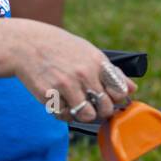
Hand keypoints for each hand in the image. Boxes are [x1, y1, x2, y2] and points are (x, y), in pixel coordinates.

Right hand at [2, 20, 136, 123]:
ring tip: (75, 103)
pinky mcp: (49, 96)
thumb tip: (132, 89)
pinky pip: (64, 116)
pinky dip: (64, 113)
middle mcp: (83, 74)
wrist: (27, 45)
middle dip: (101, 110)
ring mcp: (66, 85)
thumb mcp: (89, 53)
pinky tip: (60, 100)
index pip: (119, 91)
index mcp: (97, 61)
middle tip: (92, 104)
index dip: (116, 99)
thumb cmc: (62, 49)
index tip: (109, 98)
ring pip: (87, 115)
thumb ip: (111, 72)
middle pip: (105, 108)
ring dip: (83, 114)